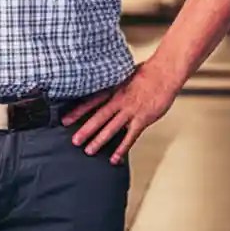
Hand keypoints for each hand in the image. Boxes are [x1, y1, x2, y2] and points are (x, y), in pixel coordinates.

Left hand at [61, 63, 178, 164]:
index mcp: (112, 89)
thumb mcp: (122, 75)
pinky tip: (115, 158)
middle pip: (98, 117)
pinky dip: (122, 148)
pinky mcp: (142, 119)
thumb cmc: (146, 73)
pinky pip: (130, 136)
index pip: (91, 102)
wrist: (164, 73)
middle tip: (74, 141)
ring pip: (112, 128)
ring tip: (89, 150)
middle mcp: (119, 100)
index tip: (65, 120)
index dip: (77, 111)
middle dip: (85, 130)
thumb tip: (100, 89)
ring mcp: (130, 111)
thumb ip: (111, 85)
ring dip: (99, 140)